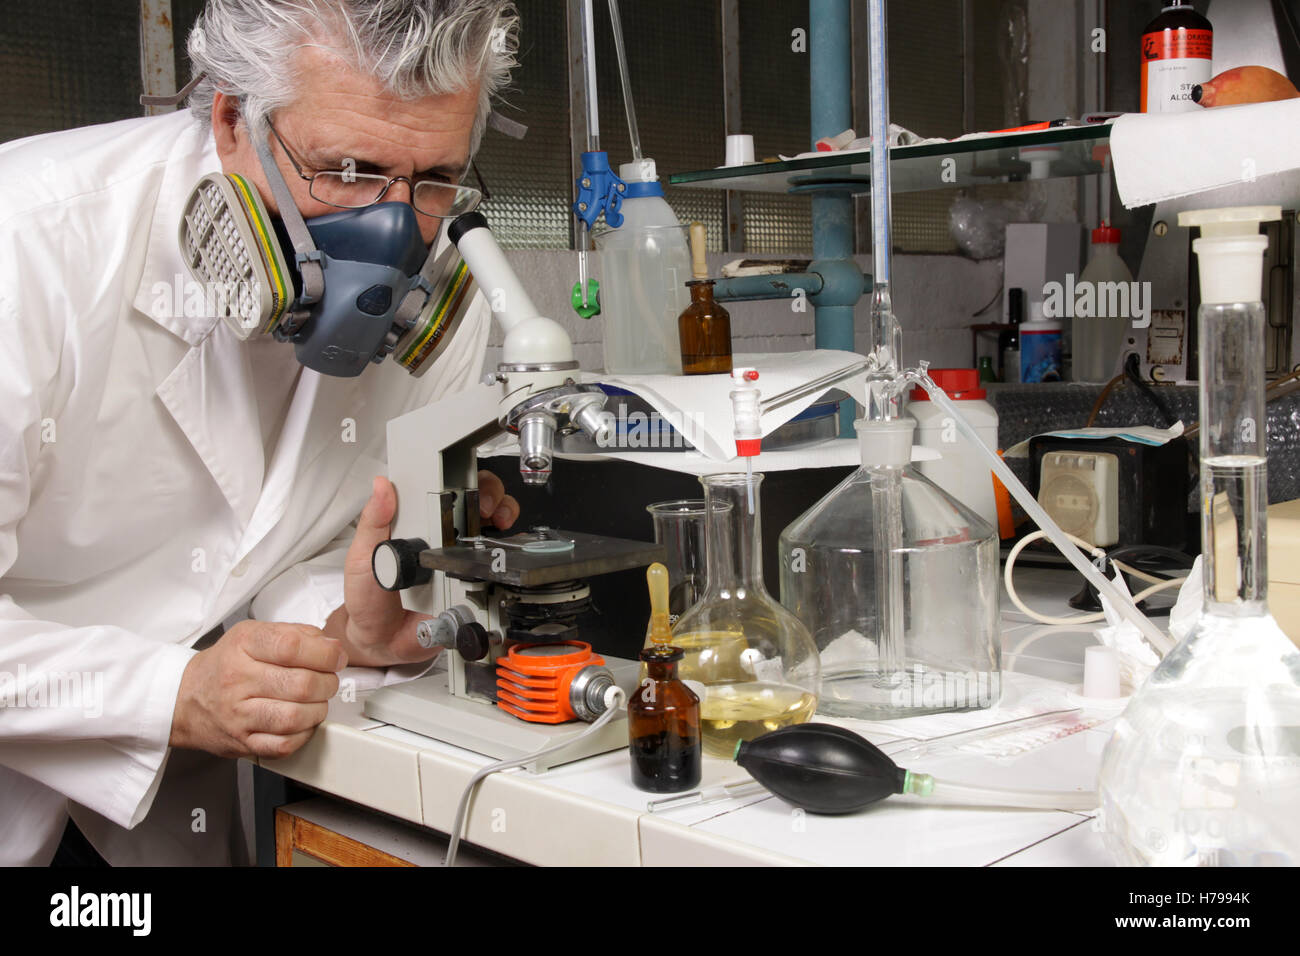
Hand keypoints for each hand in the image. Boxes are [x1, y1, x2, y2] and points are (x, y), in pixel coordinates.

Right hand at [170, 620, 346, 758]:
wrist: (185, 698)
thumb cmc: (225, 665)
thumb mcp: (252, 634)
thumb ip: (295, 633)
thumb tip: (331, 646)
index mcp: (243, 646)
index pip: (292, 646)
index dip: (325, 653)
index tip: (335, 657)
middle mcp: (238, 680)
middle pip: (300, 684)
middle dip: (327, 683)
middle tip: (327, 680)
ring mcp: (238, 715)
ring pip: (295, 717)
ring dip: (318, 709)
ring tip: (316, 701)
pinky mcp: (242, 743)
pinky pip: (284, 745)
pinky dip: (303, 734)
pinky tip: (302, 722)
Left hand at [325, 472, 518, 665]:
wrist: (379, 641)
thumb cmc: (369, 596)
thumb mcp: (363, 555)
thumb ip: (373, 522)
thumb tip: (381, 486)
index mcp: (422, 527)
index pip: (449, 492)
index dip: (466, 481)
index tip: (467, 485)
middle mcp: (448, 543)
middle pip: (482, 508)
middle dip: (495, 498)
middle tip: (487, 509)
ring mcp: (463, 567)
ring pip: (497, 538)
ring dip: (504, 528)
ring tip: (497, 529)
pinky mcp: (473, 593)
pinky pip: (495, 579)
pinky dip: (502, 570)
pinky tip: (494, 568)